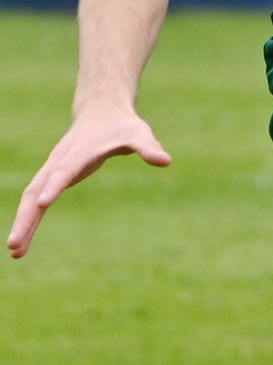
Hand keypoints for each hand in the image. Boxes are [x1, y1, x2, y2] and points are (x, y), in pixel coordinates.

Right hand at [8, 110, 171, 258]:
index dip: (53, 187)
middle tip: (14, 244)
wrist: (101, 112)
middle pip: (36, 190)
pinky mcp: (52, 178)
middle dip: (26, 217)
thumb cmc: (122, 126)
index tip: (42, 204)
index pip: (64, 171)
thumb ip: (148, 148)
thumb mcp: (139, 134)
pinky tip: (23, 244)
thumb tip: (166, 161)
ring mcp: (52, 170)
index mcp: (79, 152)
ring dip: (22, 223)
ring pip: (30, 197)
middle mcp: (59, 161)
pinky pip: (35, 201)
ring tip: (15, 252)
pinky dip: (28, 220)